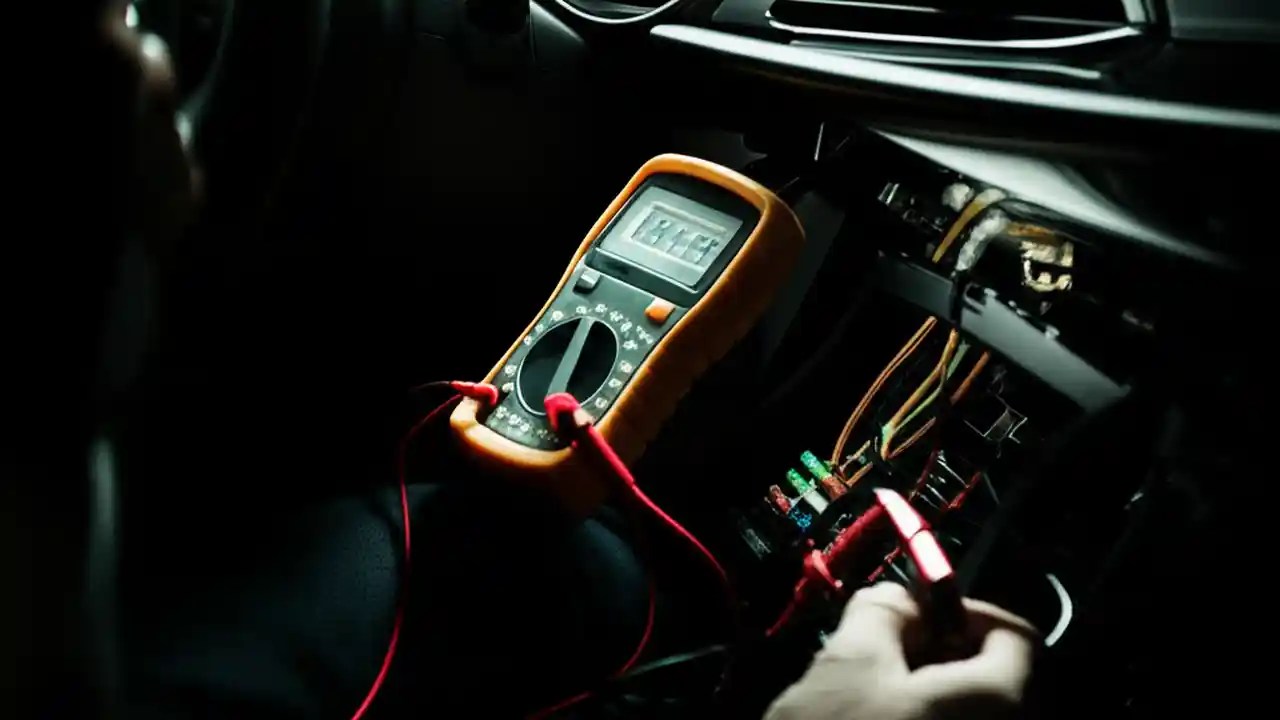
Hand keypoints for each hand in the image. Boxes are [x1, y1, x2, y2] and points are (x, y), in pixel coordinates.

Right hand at [765, 583, 1037, 719]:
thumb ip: (882, 614)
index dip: (966, 613)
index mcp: (1004, 700)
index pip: (1018, 635)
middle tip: (887, 662)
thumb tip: (900, 598)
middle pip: (1004, 685)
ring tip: (873, 707)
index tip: (913, 619)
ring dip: (935, 704)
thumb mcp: (847, 665)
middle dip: (946, 662)